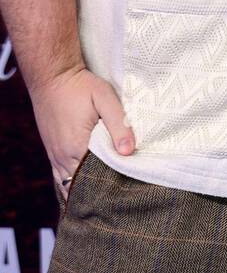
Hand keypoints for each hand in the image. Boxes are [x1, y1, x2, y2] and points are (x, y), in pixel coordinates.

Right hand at [30, 65, 135, 202]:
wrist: (52, 76)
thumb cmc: (80, 86)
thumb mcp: (104, 98)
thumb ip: (119, 124)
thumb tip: (129, 152)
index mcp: (77, 146)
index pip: (97, 177)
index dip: (112, 184)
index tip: (128, 185)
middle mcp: (63, 156)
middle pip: (82, 186)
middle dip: (99, 191)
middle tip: (119, 194)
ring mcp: (55, 156)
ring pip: (68, 185)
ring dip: (84, 190)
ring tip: (103, 196)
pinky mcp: (52, 152)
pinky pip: (59, 178)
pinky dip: (71, 185)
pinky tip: (82, 191)